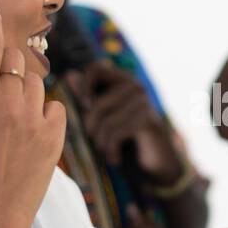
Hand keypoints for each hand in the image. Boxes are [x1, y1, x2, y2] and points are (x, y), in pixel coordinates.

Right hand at [0, 4, 65, 227]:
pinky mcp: (55, 137)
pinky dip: (43, 109)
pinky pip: (54, 105)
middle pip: (13, 59)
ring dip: (22, 87)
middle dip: (3, 63)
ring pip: (34, 81)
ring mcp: (35, 120)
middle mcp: (9, 104)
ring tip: (10, 114)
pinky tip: (31, 126)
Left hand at [68, 60, 179, 184]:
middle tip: (95, 140)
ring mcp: (144, 102)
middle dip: (91, 126)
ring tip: (105, 150)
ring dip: (101, 142)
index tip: (85, 106)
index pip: (95, 69)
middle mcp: (135, 86)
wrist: (156, 157)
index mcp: (123, 79)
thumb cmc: (126, 133)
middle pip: (97, 104)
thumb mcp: (105, 114)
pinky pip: (118, 133)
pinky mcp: (149, 120)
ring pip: (107, 122)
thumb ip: (88, 95)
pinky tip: (114, 158)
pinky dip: (111, 150)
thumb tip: (70, 75)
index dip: (83, 86)